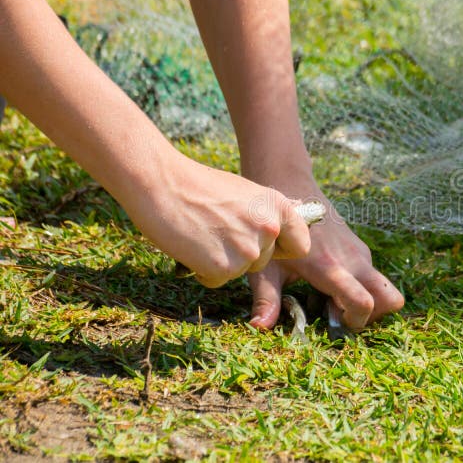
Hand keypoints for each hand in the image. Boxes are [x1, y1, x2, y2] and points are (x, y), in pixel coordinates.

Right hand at [127, 156, 310, 287]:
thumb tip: (295, 219)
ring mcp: (248, 249)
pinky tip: (192, 245)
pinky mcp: (224, 267)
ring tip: (203, 233)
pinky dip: (203, 270)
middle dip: (242, 253)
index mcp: (279, 206)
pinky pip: (217, 280)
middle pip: (264, 260)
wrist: (161, 183)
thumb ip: (268, 213)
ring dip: (222, 262)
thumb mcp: (246, 193)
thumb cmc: (199, 186)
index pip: (300, 244)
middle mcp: (270, 228)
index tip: (267, 245)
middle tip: (216, 229)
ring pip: (240, 271)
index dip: (282, 249)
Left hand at [247, 191, 403, 329]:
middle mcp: (354, 261)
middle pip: (391, 299)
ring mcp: (360, 253)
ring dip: (363, 301)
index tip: (333, 320)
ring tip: (327, 296)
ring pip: (382, 288)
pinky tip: (326, 281)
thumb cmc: (275, 231)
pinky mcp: (360, 248)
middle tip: (341, 314)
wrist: (291, 189)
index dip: (355, 320)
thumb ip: (266, 299)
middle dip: (374, 315)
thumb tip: (259, 327)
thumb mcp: (266, 267)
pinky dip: (357, 286)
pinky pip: (371, 276)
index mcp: (330, 268)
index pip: (364, 302)